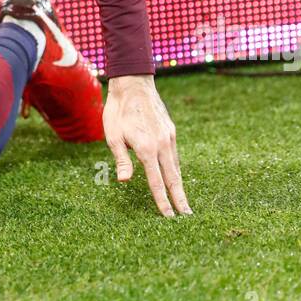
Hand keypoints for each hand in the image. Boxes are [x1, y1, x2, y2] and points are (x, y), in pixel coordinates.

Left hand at [103, 75, 191, 217]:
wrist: (133, 83)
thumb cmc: (118, 110)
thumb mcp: (113, 135)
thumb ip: (122, 159)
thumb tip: (124, 181)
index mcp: (146, 148)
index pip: (157, 181)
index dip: (162, 201)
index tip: (169, 216)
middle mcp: (161, 144)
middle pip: (173, 178)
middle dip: (180, 198)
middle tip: (187, 217)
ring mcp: (168, 136)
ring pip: (176, 166)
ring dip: (180, 185)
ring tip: (183, 201)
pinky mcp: (170, 130)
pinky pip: (174, 154)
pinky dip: (176, 168)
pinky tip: (175, 175)